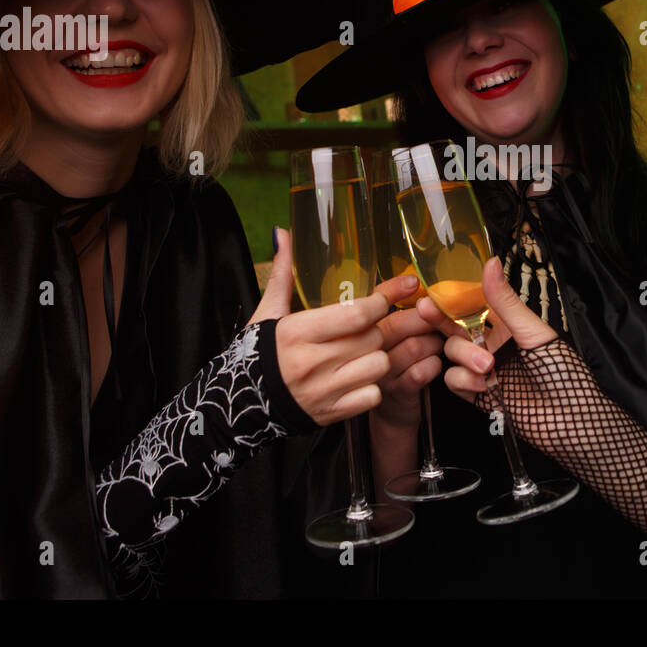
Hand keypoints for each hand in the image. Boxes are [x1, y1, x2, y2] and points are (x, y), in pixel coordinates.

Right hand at [252, 226, 421, 425]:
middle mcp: (311, 362)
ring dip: (377, 356)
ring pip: (379, 365)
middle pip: (373, 337)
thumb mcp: (267, 312)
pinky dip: (371, 386)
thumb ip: (283, 273)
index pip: (356, 313)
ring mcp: (323, 391)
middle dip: (378, 327)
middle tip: (370, 325)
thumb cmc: (258, 352)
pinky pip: (373, 395)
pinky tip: (356, 378)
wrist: (240, 405)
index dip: (384, 298)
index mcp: (296, 331)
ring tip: (361, 352)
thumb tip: (284, 233)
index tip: (406, 284)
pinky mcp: (331, 413)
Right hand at [371, 295, 444, 429]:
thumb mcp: (391, 335)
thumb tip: (414, 280)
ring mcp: (379, 372)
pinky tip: (433, 365)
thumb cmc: (396, 364)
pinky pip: (420, 371)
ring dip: (433, 344)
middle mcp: (365, 350)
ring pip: (414, 346)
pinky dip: (433, 365)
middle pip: (397, 323)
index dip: (394, 289)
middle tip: (440, 321)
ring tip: (436, 346)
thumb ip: (396, 309)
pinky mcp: (395, 392)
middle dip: (427, 319)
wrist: (391, 412)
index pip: (374, 302)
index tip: (414, 282)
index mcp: (362, 329)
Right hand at [416, 257, 556, 403]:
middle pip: (455, 326)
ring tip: (488, 366)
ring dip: (465, 356)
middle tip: (426, 309)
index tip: (435, 289)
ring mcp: (483, 369)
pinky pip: (453, 381)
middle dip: (441, 319)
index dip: (454, 296)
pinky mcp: (477, 394)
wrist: (569, 420)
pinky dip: (464, 380)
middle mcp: (492, 344)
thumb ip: (505, 301)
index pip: (474, 304)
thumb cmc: (563, 372)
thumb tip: (491, 263)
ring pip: (453, 352)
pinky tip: (485, 385)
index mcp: (508, 324)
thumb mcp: (533, 331)